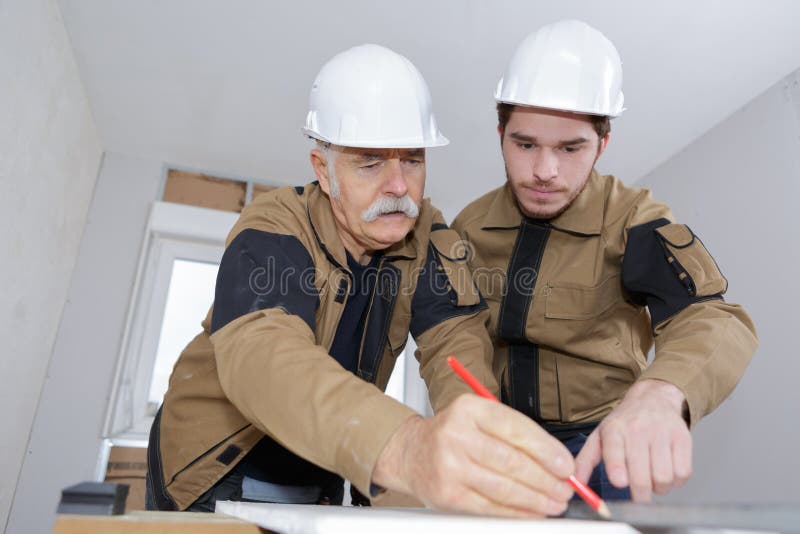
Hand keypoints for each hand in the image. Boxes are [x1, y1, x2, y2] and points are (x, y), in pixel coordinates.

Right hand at [372, 394, 573, 516]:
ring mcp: (450, 466)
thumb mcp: (478, 419)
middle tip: (565, 489)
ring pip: (504, 487)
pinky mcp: (448, 494)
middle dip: (546, 479)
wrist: (411, 452)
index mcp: (469, 409)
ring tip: (554, 503)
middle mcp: (457, 434)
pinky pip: (490, 507)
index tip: (566, 465)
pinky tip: (532, 512)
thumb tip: (556, 461)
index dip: (546, 450)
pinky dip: (516, 513)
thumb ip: (514, 434)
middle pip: (512, 461)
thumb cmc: (453, 434)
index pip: (516, 428)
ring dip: (536, 499)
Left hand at [574, 379, 691, 501]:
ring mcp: (661, 432)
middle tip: (639, 495)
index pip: (614, 449)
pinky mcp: (682, 438)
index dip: (617, 467)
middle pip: (642, 474)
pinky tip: (667, 471)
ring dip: (659, 488)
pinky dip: (676, 481)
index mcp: (614, 429)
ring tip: (652, 479)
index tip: (619, 481)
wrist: (653, 399)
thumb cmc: (624, 424)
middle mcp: (637, 429)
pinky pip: (683, 473)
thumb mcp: (600, 437)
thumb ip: (585, 462)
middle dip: (640, 494)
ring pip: (664, 477)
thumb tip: (574, 484)